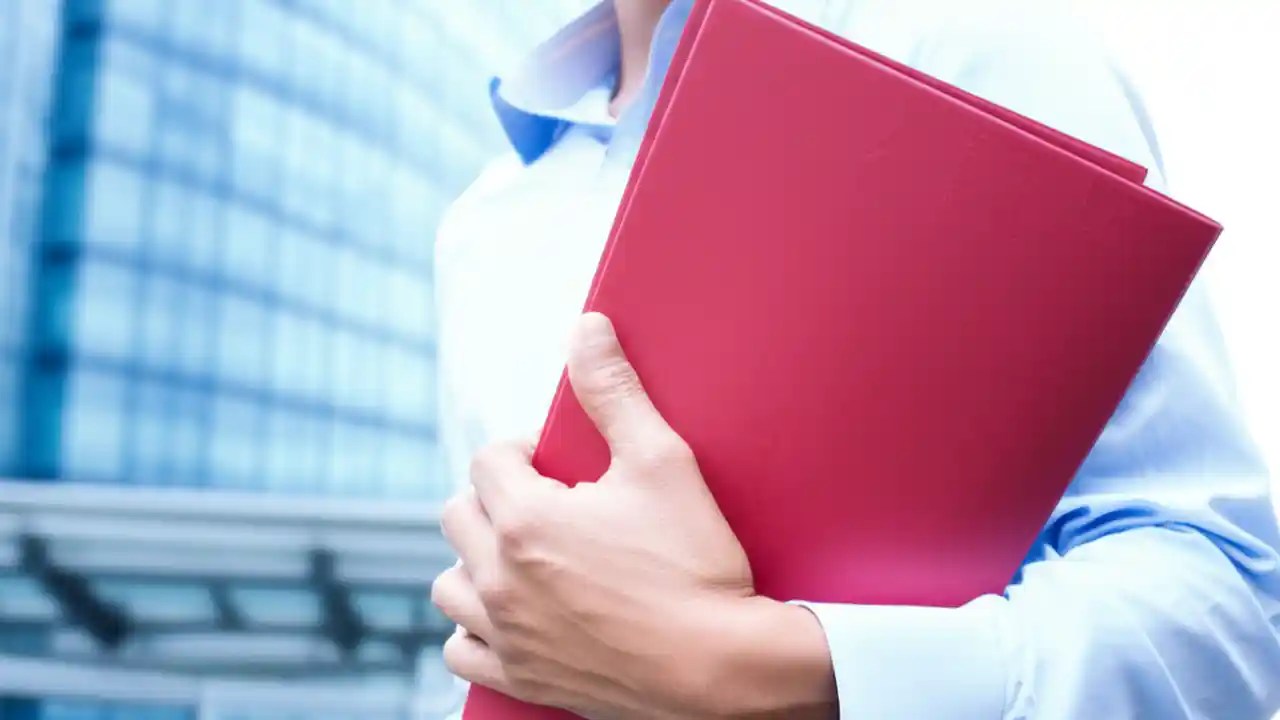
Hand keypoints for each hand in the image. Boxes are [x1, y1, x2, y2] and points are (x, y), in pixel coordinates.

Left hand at [432, 313, 835, 718]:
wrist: (721, 668)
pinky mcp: (520, 678)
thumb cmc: (694, 565)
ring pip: (448, 583)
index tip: (556, 463)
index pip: (488, 459)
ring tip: (522, 556)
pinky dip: (474, 629)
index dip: (522, 451)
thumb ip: (615, 392)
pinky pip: (460, 651)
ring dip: (474, 561)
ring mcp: (505, 634)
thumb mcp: (663, 463)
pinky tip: (510, 614)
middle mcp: (498, 578)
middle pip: (456, 515)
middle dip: (493, 498)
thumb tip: (586, 329)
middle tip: (545, 503)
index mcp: (524, 520)